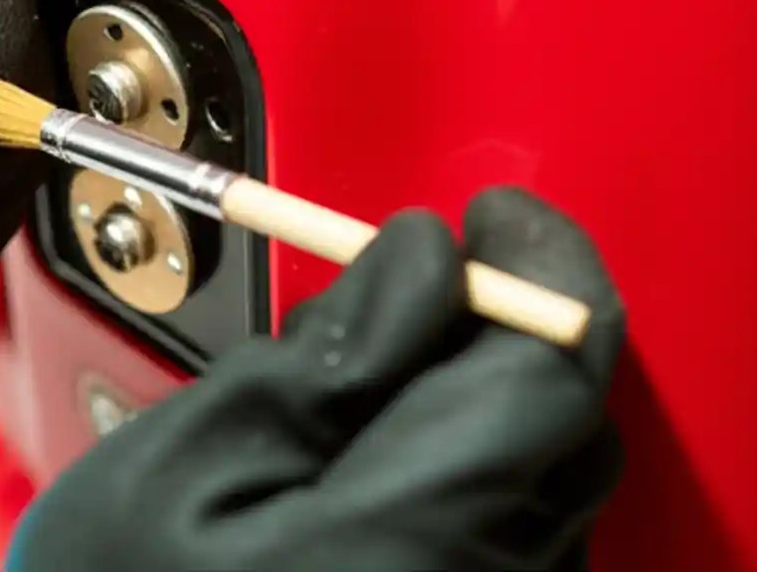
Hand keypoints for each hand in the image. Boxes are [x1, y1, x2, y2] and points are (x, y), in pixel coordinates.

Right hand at [8, 188, 625, 570]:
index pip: (546, 377)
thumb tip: (423, 258)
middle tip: (424, 280)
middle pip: (565, 419)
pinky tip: (389, 450)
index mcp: (412, 540)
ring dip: (488, 391)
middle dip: (505, 323)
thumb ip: (324, 359)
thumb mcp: (191, 459)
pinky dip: (477, 459)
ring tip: (379, 374)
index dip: (541, 269)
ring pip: (552, 470)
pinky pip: (524, 526)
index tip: (492, 217)